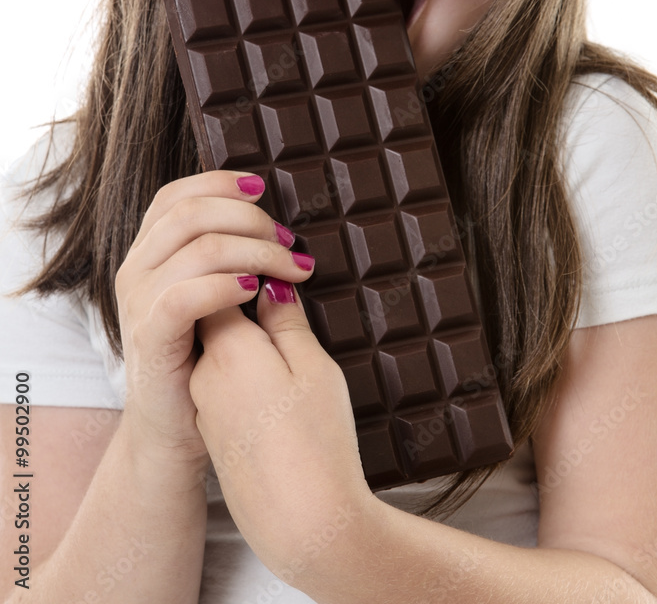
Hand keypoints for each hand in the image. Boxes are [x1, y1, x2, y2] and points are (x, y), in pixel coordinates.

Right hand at [114, 170, 313, 472]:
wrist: (171, 431)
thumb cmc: (201, 361)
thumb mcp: (212, 299)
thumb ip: (226, 260)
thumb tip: (275, 226)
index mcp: (148, 253)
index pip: (176, 195)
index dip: (220, 183)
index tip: (263, 188)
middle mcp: (135, 270)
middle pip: (193, 213)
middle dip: (250, 220)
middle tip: (289, 244)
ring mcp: (138, 303)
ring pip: (198, 248)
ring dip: (255, 251)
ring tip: (290, 270)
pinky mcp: (149, 338)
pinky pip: (185, 296)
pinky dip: (226, 285)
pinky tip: (255, 291)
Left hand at [190, 280, 374, 574]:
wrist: (302, 524)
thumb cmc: (316, 442)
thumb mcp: (314, 368)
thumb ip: (286, 321)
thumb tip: (269, 286)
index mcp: (227, 347)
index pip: (222, 282)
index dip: (252, 269)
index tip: (284, 268)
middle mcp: (204, 373)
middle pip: (217, 315)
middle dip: (248, 304)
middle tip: (290, 304)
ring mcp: (205, 407)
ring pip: (219, 352)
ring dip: (246, 342)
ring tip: (291, 360)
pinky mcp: (212, 435)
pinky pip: (221, 385)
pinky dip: (243, 376)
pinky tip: (278, 397)